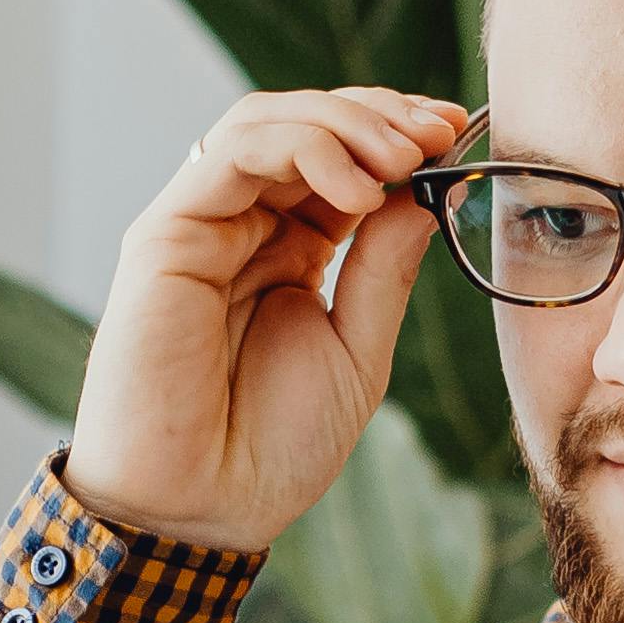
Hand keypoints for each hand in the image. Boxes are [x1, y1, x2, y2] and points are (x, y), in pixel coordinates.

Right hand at [62, 89, 467, 558]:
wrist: (205, 508)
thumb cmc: (271, 448)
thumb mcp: (358, 350)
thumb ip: (384, 269)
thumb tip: (426, 193)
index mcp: (289, 248)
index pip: (340, 156)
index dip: (396, 131)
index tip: (456, 132)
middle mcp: (243, 225)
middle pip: (306, 123)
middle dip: (380, 114)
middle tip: (438, 132)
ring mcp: (202, 224)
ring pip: (267, 120)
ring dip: (344, 122)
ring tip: (403, 158)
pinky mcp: (166, 232)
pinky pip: (233, 152)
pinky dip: (302, 148)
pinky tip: (357, 191)